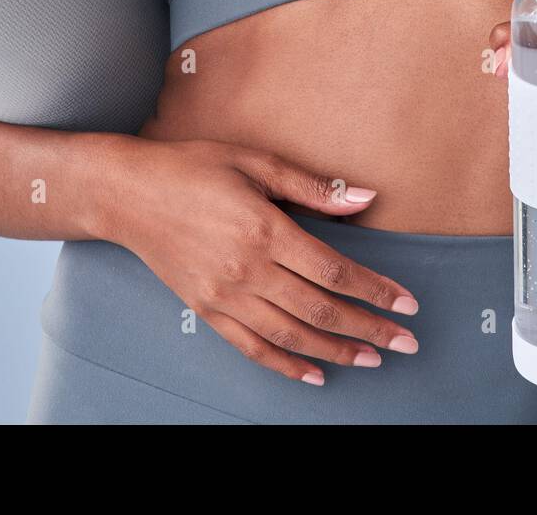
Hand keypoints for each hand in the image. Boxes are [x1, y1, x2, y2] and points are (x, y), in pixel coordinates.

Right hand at [99, 138, 419, 385]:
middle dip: (369, 328)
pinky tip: (314, 375)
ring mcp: (225, 295)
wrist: (128, 194)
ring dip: (336, 351)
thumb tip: (366, 199)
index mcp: (265, 230)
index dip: (376, 290)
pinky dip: (286, 365)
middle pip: (321, 310)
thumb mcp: (255, 162)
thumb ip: (312, 187)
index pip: (334, 272)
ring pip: (291, 335)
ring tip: (372, 359)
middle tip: (406, 342)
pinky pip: (253, 348)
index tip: (407, 303)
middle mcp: (247, 270)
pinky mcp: (206, 310)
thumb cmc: (193, 168)